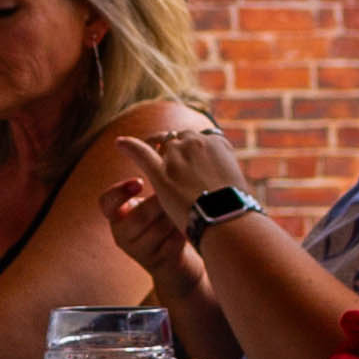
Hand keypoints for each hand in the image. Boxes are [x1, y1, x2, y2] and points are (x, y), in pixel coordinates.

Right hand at [99, 174, 204, 297]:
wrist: (175, 258)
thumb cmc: (165, 219)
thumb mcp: (154, 199)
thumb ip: (153, 177)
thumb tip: (160, 144)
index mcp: (117, 216)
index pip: (106, 202)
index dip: (120, 192)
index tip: (139, 181)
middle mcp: (122, 235)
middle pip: (138, 216)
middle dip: (161, 203)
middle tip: (179, 192)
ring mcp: (140, 252)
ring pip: (159, 229)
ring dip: (177, 214)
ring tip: (191, 205)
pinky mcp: (158, 263)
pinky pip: (173, 242)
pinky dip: (186, 229)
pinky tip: (196, 222)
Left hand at [114, 130, 254, 220]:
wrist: (228, 220)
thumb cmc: (237, 211)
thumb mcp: (239, 189)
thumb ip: (227, 181)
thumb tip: (229, 190)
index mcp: (219, 144)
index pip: (201, 138)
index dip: (193, 147)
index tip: (191, 156)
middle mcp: (197, 143)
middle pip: (179, 137)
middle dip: (173, 146)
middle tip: (167, 156)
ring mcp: (178, 156)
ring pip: (162, 144)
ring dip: (156, 149)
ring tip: (145, 150)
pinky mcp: (162, 173)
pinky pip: (141, 153)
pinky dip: (129, 147)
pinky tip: (119, 144)